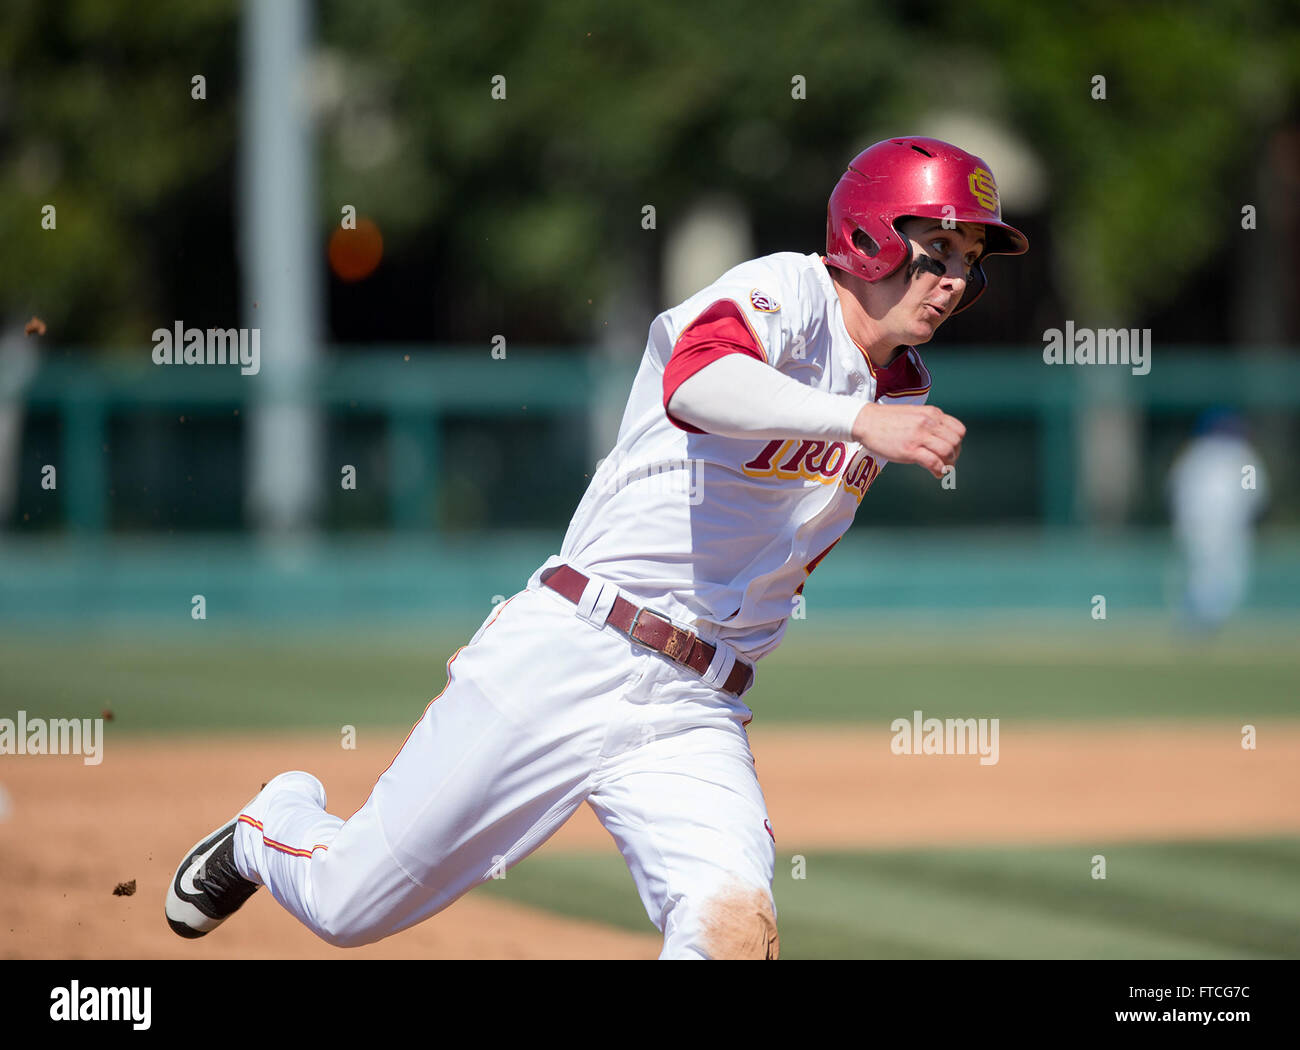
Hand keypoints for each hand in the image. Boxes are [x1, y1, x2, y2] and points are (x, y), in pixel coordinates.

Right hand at [850, 402, 964, 478]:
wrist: (865, 421)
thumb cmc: (887, 420)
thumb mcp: (914, 414)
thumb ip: (929, 423)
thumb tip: (940, 438)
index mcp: (932, 414)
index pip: (958, 429)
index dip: (957, 443)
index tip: (950, 450)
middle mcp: (929, 423)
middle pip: (955, 442)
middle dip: (954, 455)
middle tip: (946, 462)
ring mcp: (919, 436)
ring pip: (947, 452)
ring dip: (948, 464)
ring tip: (941, 468)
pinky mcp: (910, 450)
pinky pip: (934, 462)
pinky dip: (939, 470)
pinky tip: (935, 473)